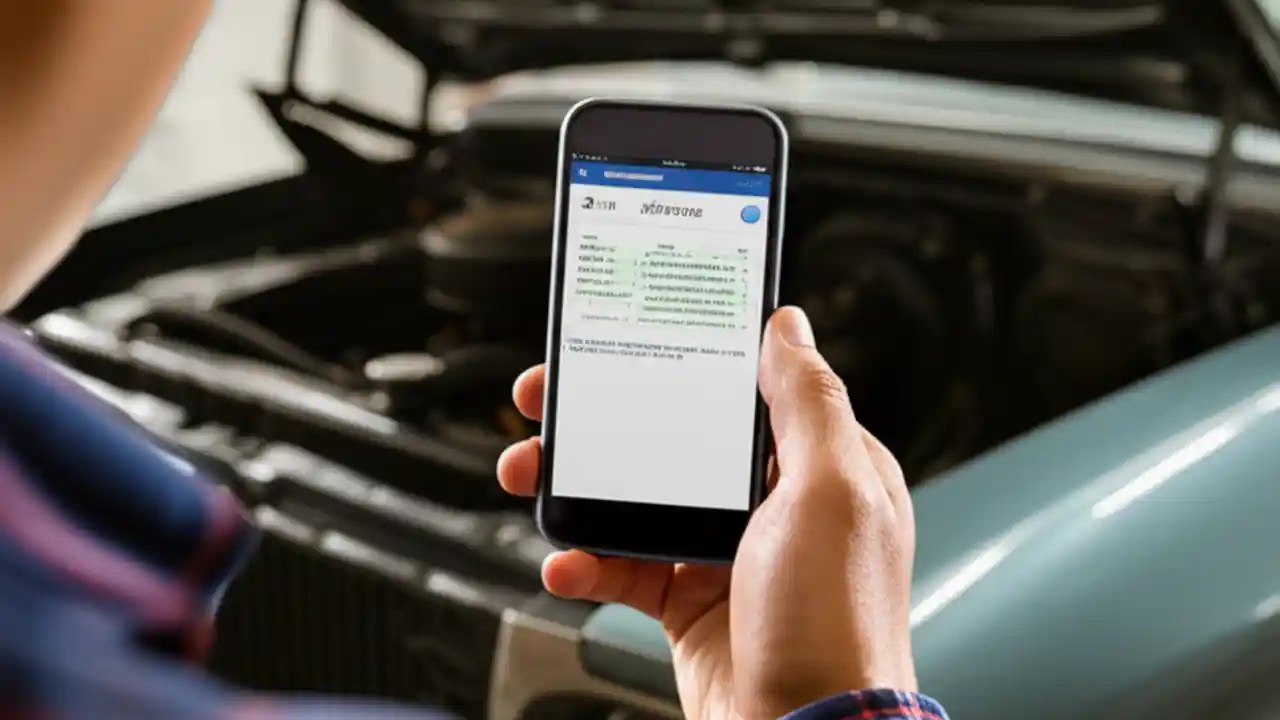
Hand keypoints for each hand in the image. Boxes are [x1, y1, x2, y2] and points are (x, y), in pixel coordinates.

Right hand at [496, 307, 917, 718]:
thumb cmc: (838, 622)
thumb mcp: (833, 492)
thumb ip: (809, 404)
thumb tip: (789, 327)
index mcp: (818, 466)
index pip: (743, 390)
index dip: (682, 359)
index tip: (625, 339)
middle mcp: (773, 505)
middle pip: (676, 439)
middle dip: (606, 420)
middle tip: (545, 401)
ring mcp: (727, 555)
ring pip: (639, 500)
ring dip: (579, 486)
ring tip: (527, 473)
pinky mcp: (690, 603)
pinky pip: (626, 568)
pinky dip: (586, 561)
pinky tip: (563, 560)